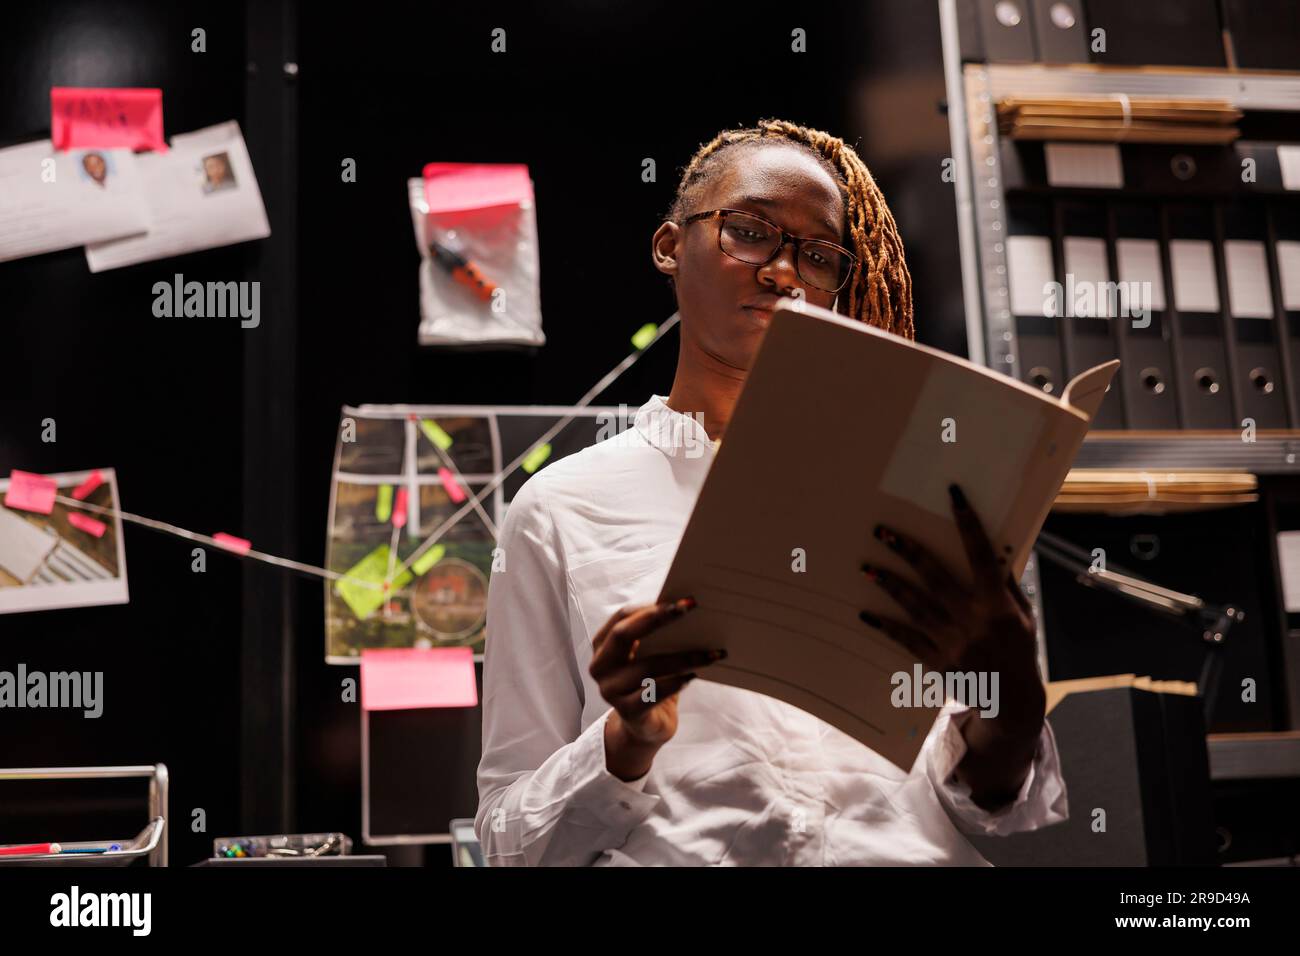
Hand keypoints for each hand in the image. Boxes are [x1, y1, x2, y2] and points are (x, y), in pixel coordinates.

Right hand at [589, 598, 726, 780]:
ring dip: (682, 656)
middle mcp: (600, 667)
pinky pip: (655, 692)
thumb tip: (686, 606)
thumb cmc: (651, 681)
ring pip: (647, 666)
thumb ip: (656, 635)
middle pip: (624, 635)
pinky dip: (677, 682)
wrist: (646, 727)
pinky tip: (693, 676)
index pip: (621, 617)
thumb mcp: (649, 655)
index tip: (682, 600)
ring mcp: (611, 691)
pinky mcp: (628, 712)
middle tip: (689, 608)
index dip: (649, 606)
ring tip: (709, 652)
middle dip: (657, 618)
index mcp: (602, 646)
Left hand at [858, 482, 1045, 807]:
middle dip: (908, 552)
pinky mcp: (937, 660)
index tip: (954, 497)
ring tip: (866, 567)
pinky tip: (865, 614)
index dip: (969, 524)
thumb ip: (1007, 584)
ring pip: (914, 606)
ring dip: (889, 584)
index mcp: (996, 604)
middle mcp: (971, 619)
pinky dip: (886, 626)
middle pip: (934, 577)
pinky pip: (906, 639)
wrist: (1012, 699)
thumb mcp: (1024, 616)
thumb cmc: (1020, 650)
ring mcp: (951, 640)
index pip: (982, 555)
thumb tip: (997, 551)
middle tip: (883, 532)